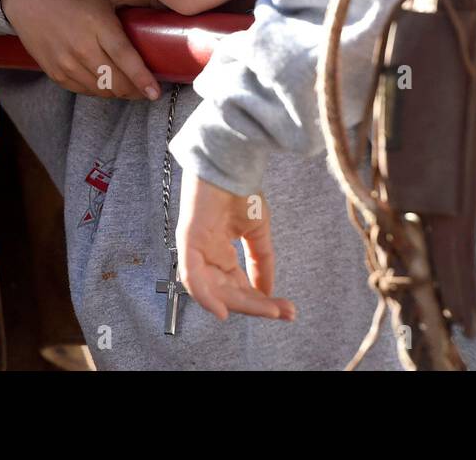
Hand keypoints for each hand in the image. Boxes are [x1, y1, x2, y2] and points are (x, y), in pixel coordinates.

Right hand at [1, 0, 163, 99]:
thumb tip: (168, 6)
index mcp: (98, 25)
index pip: (124, 58)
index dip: (141, 78)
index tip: (155, 92)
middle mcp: (81, 47)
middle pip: (114, 80)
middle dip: (135, 90)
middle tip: (148, 89)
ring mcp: (65, 62)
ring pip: (100, 90)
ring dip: (118, 93)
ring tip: (131, 89)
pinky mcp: (54, 72)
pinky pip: (83, 91)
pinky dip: (99, 91)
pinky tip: (108, 86)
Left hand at [175, 172, 295, 321]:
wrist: (233, 162)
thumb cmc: (241, 191)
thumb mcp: (258, 232)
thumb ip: (262, 262)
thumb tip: (269, 292)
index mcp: (220, 255)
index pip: (239, 288)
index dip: (261, 302)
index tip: (287, 311)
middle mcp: (206, 256)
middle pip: (229, 294)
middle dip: (256, 306)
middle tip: (282, 313)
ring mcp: (195, 250)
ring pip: (213, 291)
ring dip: (240, 304)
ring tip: (268, 310)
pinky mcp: (188, 241)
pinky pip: (191, 277)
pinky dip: (205, 297)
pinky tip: (223, 310)